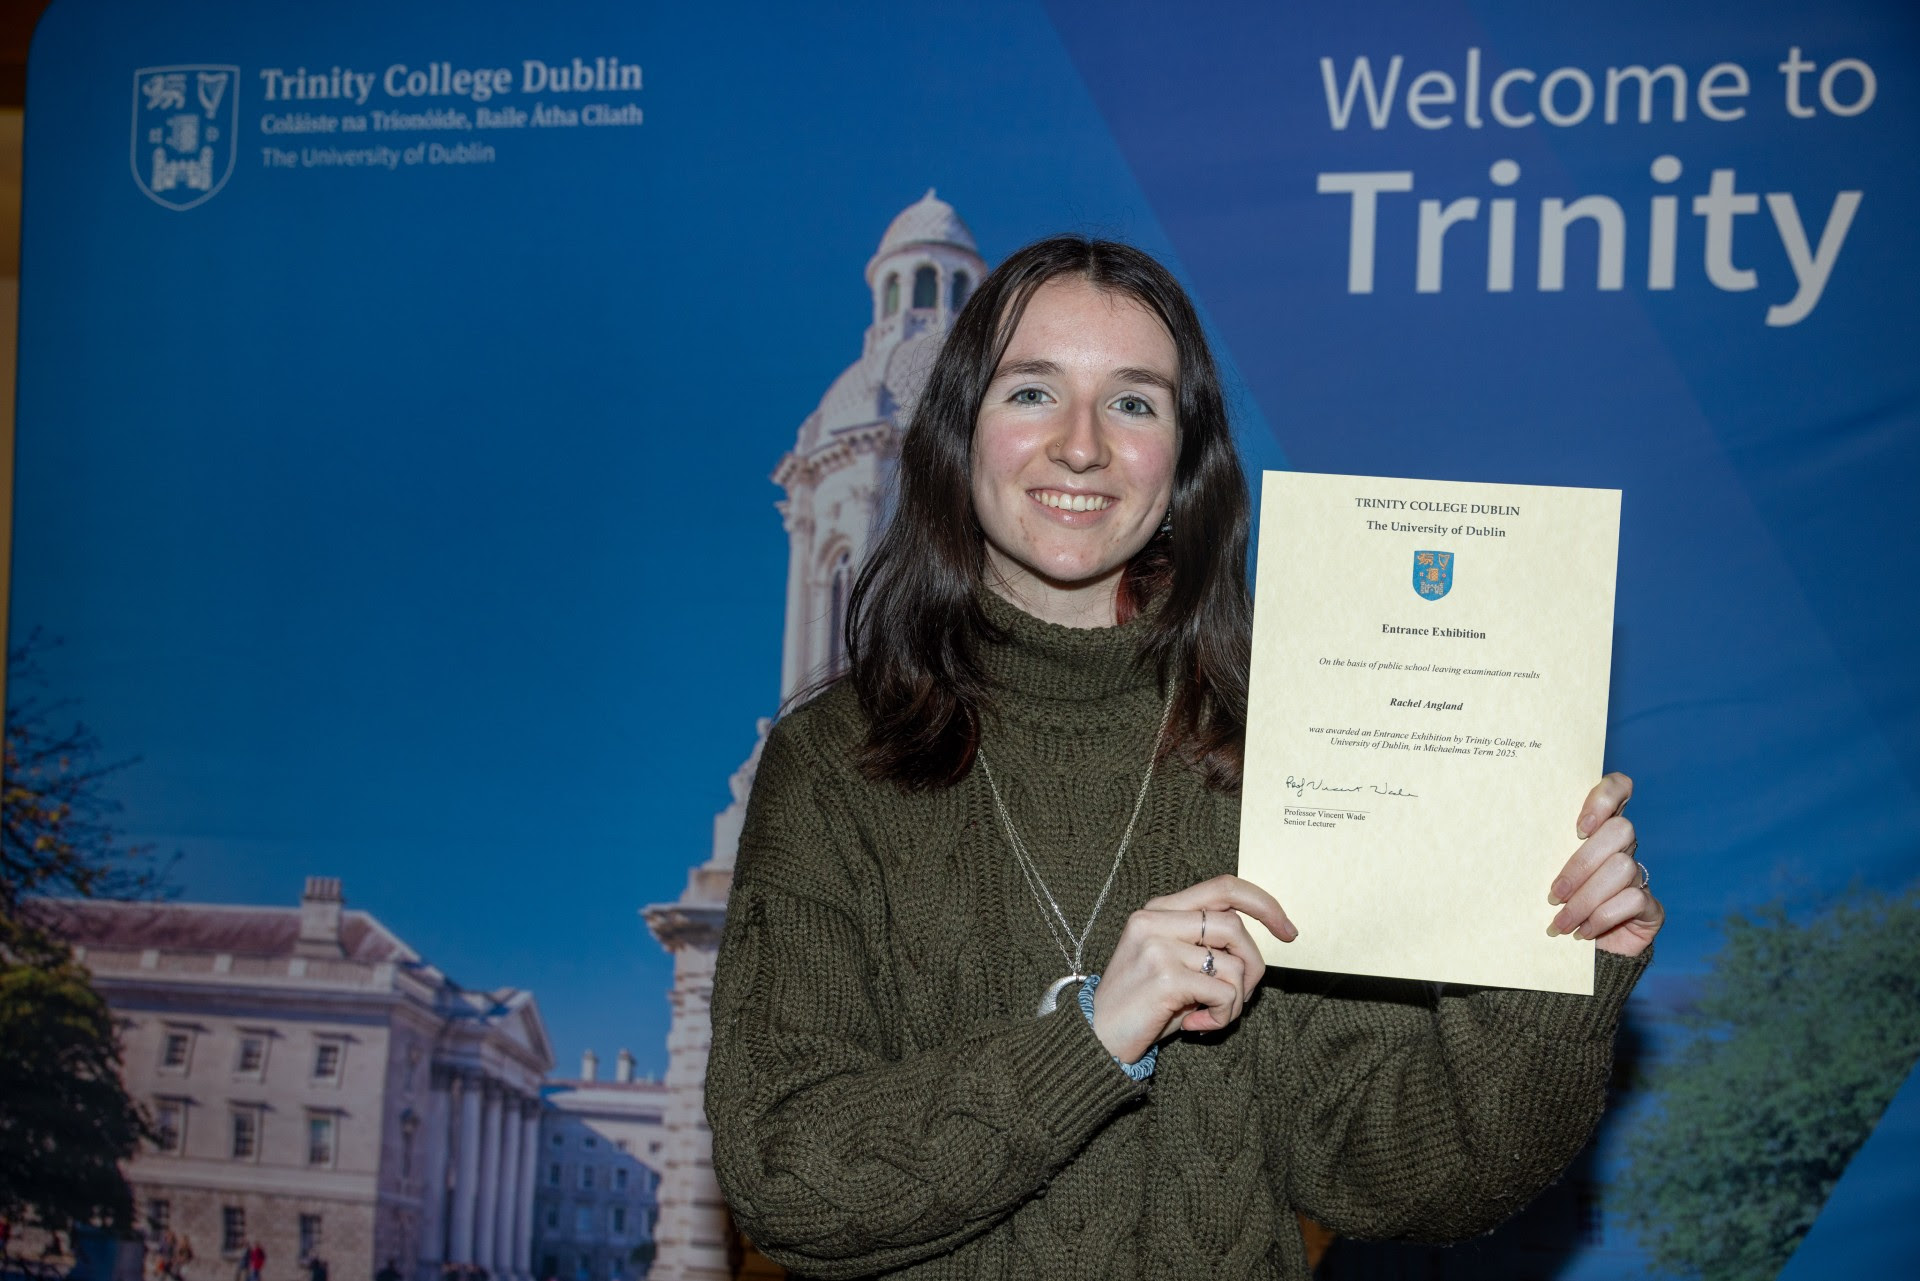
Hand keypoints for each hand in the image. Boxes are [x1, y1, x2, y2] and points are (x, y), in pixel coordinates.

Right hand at [1089, 875, 1294, 1062]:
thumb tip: (1259, 945)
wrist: (1096, 1037)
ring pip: (1234, 964)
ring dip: (1235, 1000)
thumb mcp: (1171, 962)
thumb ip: (1204, 944)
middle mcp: (1155, 920)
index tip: (1288, 931)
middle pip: (1235, 927)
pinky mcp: (1165, 977)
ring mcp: (1158, 946)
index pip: (1224, 887)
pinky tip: (1197, 1025)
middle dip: (1253, 967)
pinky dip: (1222, 1016)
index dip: (1263, 903)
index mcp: (1158, 909)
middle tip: (1240, 997)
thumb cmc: (1142, 1004)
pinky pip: (1224, 993)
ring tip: (1211, 1015)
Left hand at [1548, 772, 1661, 956]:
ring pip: (1622, 867)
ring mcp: (1639, 875)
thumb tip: (1513, 849)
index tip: (1579, 827)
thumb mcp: (1547, 874)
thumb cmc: (1559, 905)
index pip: (1618, 788)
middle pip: (1620, 830)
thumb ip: (1544, 855)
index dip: (1604, 797)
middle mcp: (1623, 847)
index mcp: (1597, 830)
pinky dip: (1602, 917)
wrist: (1589, 952)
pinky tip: (1582, 932)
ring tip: (1561, 922)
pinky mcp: (1649, 906)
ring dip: (1586, 898)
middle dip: (1581, 865)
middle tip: (1553, 895)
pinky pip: (1633, 899)